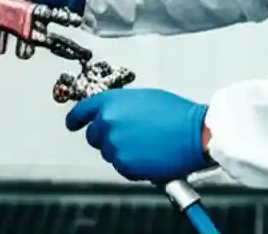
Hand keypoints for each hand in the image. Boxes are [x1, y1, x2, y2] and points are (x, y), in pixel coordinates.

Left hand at [65, 88, 210, 181]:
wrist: (195, 134)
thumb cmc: (177, 115)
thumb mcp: (144, 98)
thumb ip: (122, 106)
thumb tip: (115, 114)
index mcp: (111, 102)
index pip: (82, 111)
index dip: (75, 119)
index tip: (72, 124)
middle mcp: (107, 122)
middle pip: (93, 135)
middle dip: (106, 137)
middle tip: (129, 137)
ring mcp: (114, 144)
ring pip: (108, 152)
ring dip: (121, 151)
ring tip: (146, 145)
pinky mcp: (124, 164)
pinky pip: (121, 167)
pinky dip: (132, 166)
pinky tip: (149, 157)